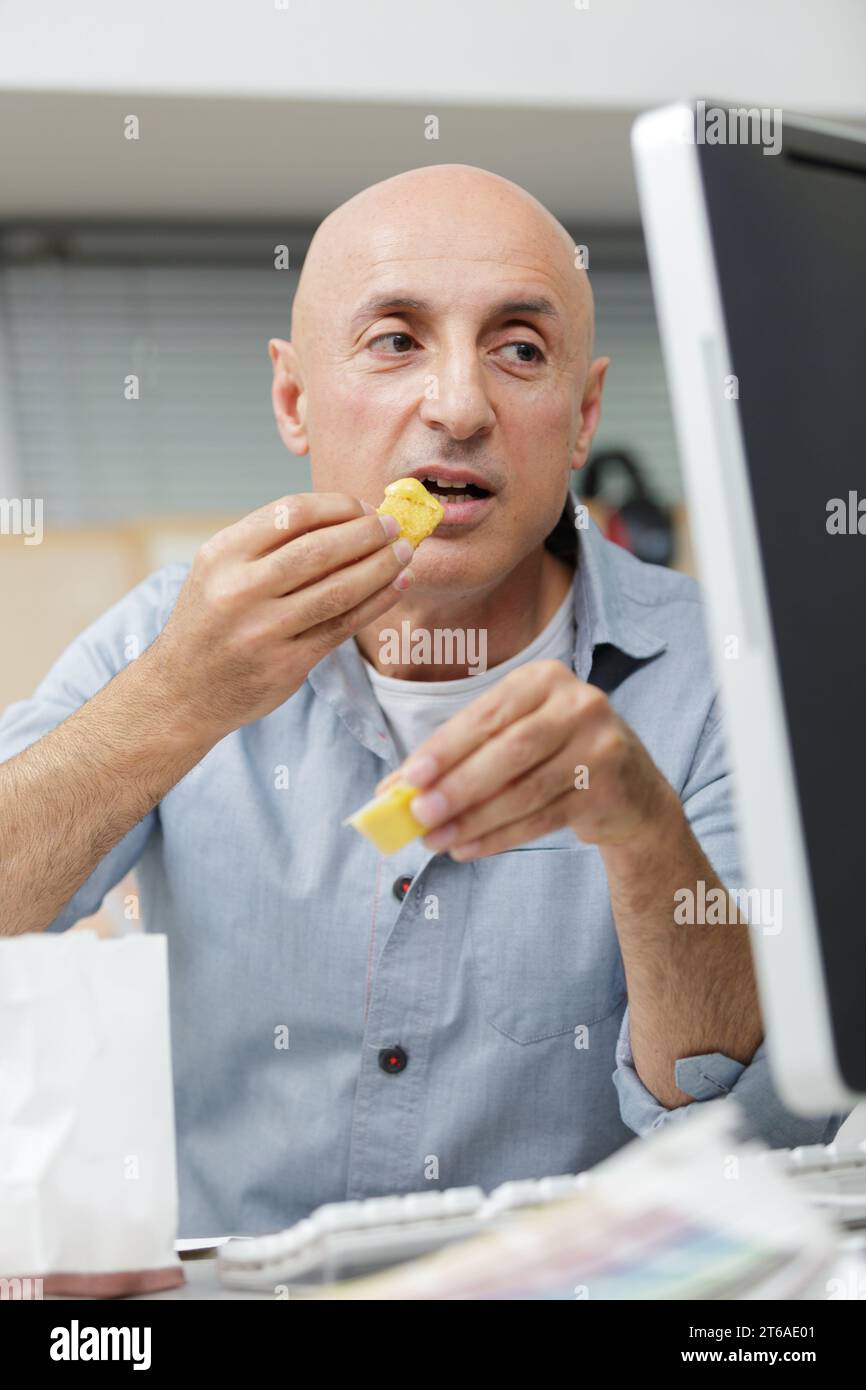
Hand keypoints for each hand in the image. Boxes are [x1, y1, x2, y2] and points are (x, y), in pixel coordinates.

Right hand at [146, 492, 413, 742]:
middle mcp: (239, 590)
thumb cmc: (211, 622)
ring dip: (381, 567)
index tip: (365, 506)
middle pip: (320, 549)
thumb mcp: (219, 571)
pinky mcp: (286, 663)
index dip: (338, 506)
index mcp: (222, 554)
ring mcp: (263, 630)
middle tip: (395, 526)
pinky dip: (376, 602)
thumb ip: (269, 544)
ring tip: (404, 553)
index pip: (292, 513)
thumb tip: (347, 517)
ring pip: (338, 589)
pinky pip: (342, 626)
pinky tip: (395, 586)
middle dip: (367, 533)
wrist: (183, 692)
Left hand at [375, 659, 677, 857]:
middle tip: (419, 814)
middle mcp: (578, 703)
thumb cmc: (553, 755)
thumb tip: (395, 788)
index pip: (487, 715)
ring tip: (437, 839)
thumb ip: (461, 756)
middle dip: (458, 786)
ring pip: (525, 789)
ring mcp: (600, 745)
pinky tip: (469, 848)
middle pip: (508, 751)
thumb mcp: (514, 738)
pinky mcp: (609, 787)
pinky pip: (543, 817)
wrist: (630, 789)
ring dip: (474, 819)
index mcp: (544, 679)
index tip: (408, 778)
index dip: (444, 748)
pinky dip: (500, 836)